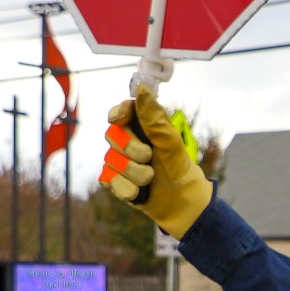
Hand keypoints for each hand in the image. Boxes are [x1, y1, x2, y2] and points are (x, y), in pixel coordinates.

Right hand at [100, 85, 212, 237]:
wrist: (181, 201)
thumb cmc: (178, 168)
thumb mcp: (170, 143)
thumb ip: (154, 118)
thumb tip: (141, 88)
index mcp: (142, 126)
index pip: (121, 111)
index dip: (118, 113)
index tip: (121, 118)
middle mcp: (127, 140)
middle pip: (112, 135)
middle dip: (132, 149)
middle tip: (149, 157)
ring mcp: (118, 160)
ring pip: (111, 160)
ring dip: (134, 173)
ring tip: (151, 179)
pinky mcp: (113, 180)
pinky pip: (108, 180)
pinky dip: (127, 188)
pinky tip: (140, 192)